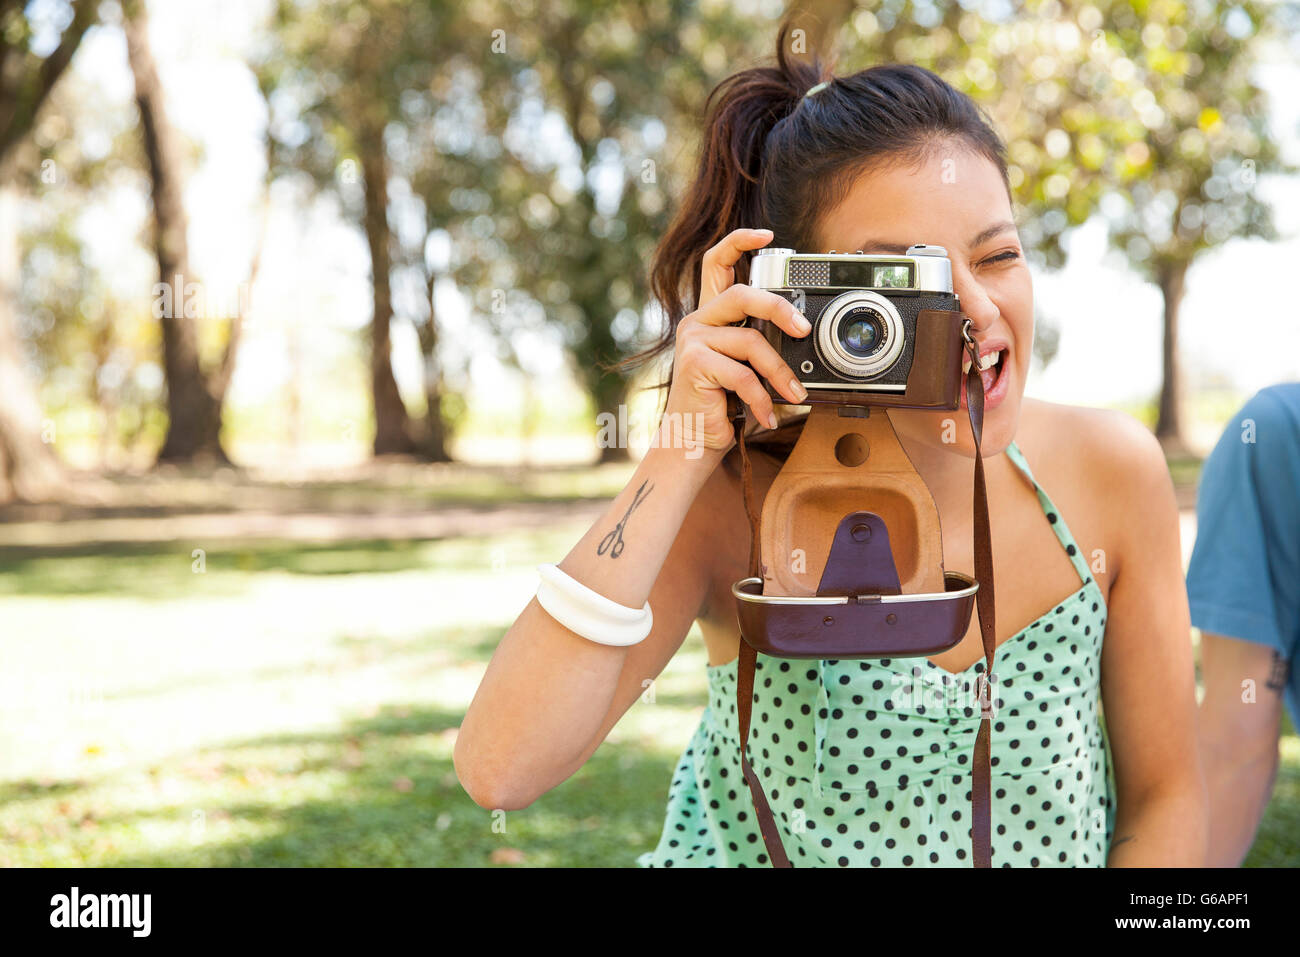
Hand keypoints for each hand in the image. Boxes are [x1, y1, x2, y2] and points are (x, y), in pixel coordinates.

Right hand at [661, 228, 810, 454]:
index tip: (767, 235)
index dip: (739, 241)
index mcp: (711, 315)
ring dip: (779, 372)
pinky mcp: (694, 364)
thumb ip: (762, 344)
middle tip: (804, 329)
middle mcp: (698, 321)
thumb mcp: (747, 367)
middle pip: (741, 293)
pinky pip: (742, 374)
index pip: (716, 262)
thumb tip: (803, 335)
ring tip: (794, 394)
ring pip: (750, 341)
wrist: (693, 439)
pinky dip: (761, 398)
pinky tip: (767, 416)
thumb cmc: (723, 403)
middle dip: (778, 308)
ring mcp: (693, 340)